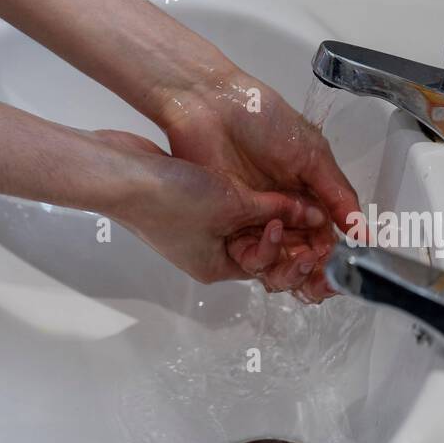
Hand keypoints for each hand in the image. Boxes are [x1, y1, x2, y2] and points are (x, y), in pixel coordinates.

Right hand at [94, 129, 331, 288]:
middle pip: (260, 251)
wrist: (123, 174)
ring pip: (249, 227)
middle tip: (321, 230)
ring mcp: (200, 229)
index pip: (267, 268)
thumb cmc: (169, 200)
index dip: (295, 256)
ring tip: (305, 207)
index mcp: (217, 266)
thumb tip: (309, 214)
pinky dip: (256, 202)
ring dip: (275, 217)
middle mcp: (209, 253)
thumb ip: (272, 209)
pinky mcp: (194, 203)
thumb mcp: (231, 206)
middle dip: (291, 242)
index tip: (318, 241)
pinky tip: (277, 189)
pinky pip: (235, 207)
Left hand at [157, 67, 364, 301]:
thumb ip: (338, 194)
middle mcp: (282, 208)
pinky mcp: (226, 222)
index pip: (326, 234)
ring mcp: (254, 217)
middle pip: (302, 251)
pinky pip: (247, 252)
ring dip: (290, 265)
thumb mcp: (311, 154)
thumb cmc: (262, 118)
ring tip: (299, 260)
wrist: (210, 106)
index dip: (335, 253)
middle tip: (320, 270)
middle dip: (314, 265)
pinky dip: (262, 258)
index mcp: (306, 192)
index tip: (341, 264)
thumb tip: (365, 233)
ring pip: (276, 256)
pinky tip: (274, 256)